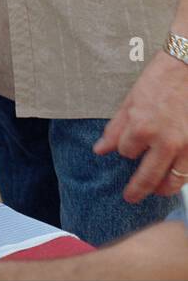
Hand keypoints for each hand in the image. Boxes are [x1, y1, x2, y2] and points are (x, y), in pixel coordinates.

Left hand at [95, 48, 187, 200]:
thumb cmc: (158, 82)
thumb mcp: (129, 102)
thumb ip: (115, 129)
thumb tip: (100, 150)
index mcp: (142, 128)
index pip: (127, 153)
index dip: (126, 150)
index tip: (129, 146)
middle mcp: (165, 142)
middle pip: (148, 177)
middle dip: (137, 190)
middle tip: (130, 198)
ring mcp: (186, 146)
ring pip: (174, 180)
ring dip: (162, 189)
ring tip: (155, 191)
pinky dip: (181, 177)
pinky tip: (174, 178)